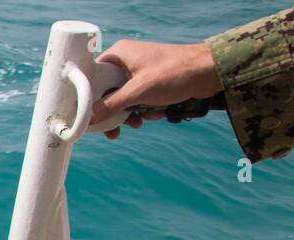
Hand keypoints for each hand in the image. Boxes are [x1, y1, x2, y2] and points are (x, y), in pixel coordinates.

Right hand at [90, 40, 222, 139]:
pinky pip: (137, 99)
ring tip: (136, 124)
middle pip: (105, 91)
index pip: (91, 76)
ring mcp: (138, 71)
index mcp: (119, 55)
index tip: (84, 115)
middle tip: (111, 130)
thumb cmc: (175, 72)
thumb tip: (88, 119)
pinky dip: (142, 109)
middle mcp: (126, 61)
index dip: (85, 97)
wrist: (209, 72)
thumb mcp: (138, 91)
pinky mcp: (150, 81)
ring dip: (128, 114)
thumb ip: (111, 105)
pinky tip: (152, 115)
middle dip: (111, 112)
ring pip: (122, 98)